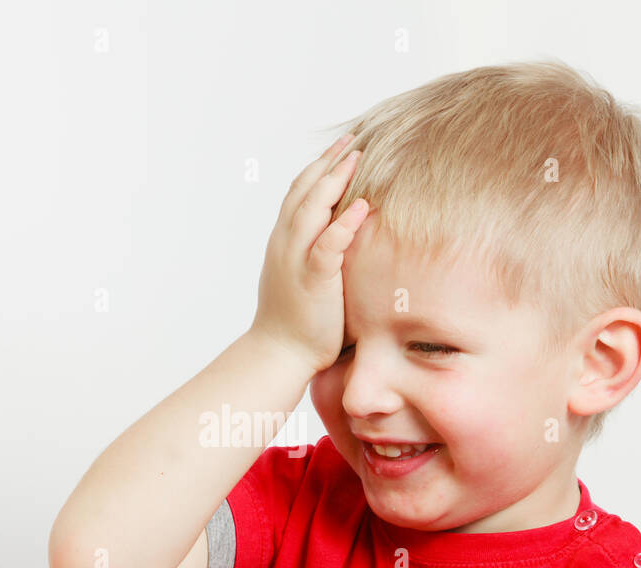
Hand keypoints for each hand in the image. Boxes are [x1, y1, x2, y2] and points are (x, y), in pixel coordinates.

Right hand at [249, 134, 368, 374]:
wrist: (279, 353)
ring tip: (357, 158)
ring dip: (335, 180)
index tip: (342, 149)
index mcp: (284, 241)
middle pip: (305, 191)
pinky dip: (343, 224)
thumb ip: (317, 253)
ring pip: (312, 209)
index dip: (320, 168)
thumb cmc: (296, 322)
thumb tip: (341, 241)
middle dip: (329, 163)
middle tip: (353, 140)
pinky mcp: (312, 279)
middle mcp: (286, 243)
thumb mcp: (303, 276)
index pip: (299, 193)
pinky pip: (328, 245)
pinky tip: (361, 205)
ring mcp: (296, 259)